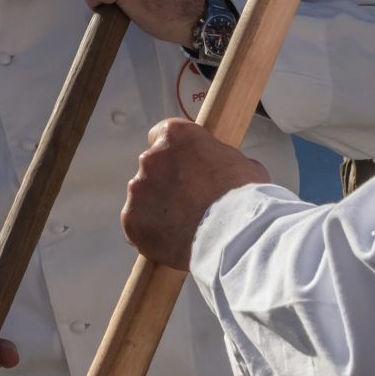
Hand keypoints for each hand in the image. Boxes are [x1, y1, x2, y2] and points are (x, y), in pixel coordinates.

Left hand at [122, 119, 269, 271]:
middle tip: (188, 201)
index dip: (174, 153)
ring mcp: (138, 190)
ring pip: (143, 198)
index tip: (183, 167)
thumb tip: (221, 172)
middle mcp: (150, 158)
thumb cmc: (243, 196)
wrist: (234, 233)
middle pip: (152, 168)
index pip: (161, 135)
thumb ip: (220, 161)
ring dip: (158, 208)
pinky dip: (150, 232)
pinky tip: (172, 240)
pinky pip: (137, 225)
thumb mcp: (243, 164)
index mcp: (175, 135)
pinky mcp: (131, 220)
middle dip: (167, 183)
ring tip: (183, 225)